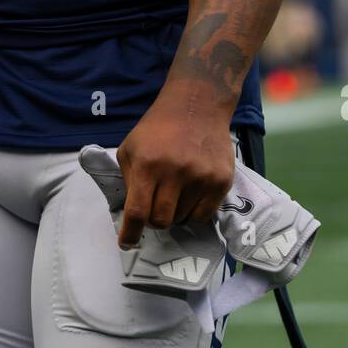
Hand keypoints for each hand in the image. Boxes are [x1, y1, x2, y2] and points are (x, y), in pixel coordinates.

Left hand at [115, 94, 235, 249]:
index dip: (130, 233)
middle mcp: (175, 172)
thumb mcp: (130, 147)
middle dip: (154, 218)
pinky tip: (191, 192)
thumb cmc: (158, 127)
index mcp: (148, 165)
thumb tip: (132, 215)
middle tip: (155, 205)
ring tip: (175, 190)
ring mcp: (201, 177)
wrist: (197, 104)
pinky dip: (194, 211)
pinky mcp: (221, 181)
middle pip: (161, 221)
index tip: (126, 244)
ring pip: (182, 219)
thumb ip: (128, 180)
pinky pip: (204, 215)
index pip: (137, 212)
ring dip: (175, 212)